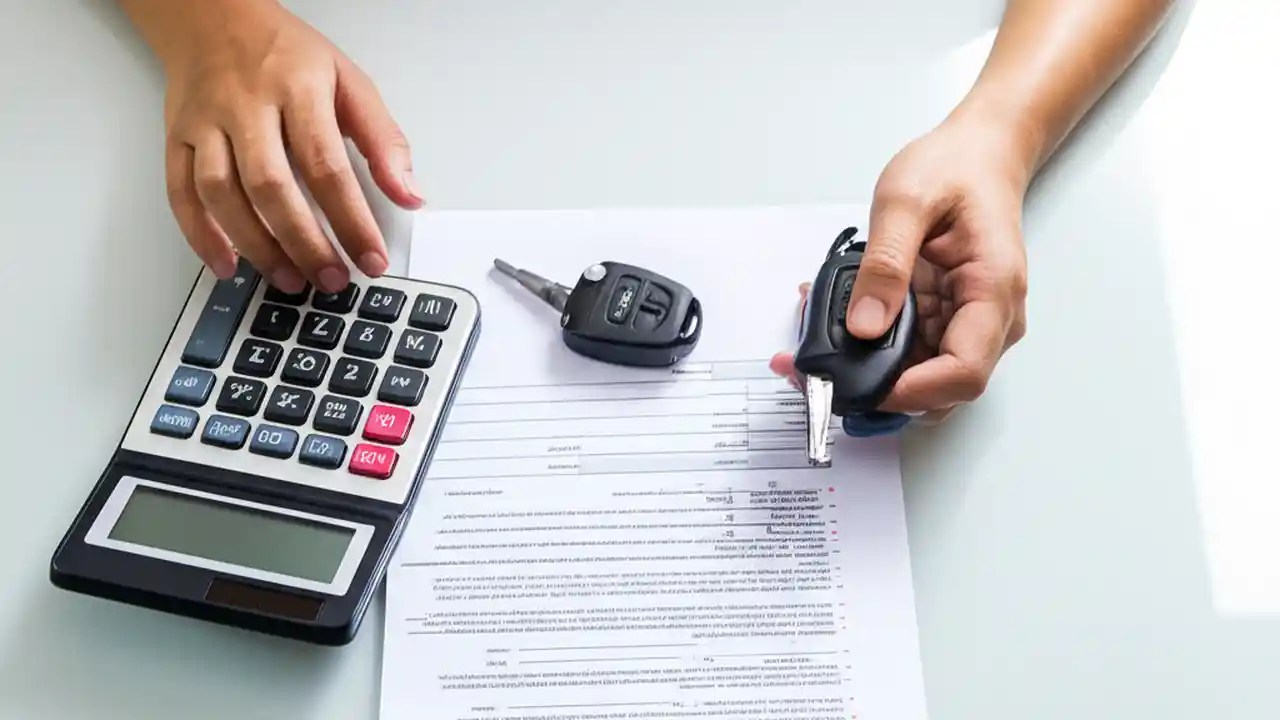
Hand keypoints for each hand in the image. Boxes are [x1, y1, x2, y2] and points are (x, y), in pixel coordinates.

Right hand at [135, 0, 422, 292]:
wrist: (213, 17)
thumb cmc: (286, 54)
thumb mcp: (349, 80)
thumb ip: (382, 139)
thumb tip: (409, 195)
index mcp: (296, 87)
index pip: (327, 165)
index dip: (351, 219)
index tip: (372, 259)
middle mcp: (245, 104)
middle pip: (272, 185)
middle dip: (304, 242)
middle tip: (331, 280)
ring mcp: (206, 122)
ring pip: (222, 194)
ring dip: (256, 246)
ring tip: (290, 280)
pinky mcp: (177, 137)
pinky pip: (180, 193)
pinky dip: (201, 235)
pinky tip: (228, 265)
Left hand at [771, 111, 1030, 423]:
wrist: (979, 153)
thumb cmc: (955, 168)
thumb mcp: (905, 202)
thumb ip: (885, 264)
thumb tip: (864, 326)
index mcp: (992, 290)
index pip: (963, 372)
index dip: (910, 392)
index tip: (857, 385)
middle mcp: (990, 318)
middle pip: (941, 388)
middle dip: (878, 390)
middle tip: (817, 374)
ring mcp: (968, 322)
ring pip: (921, 376)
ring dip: (869, 372)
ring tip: (817, 345)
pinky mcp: (946, 319)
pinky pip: (910, 350)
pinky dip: (873, 349)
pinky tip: (838, 324)